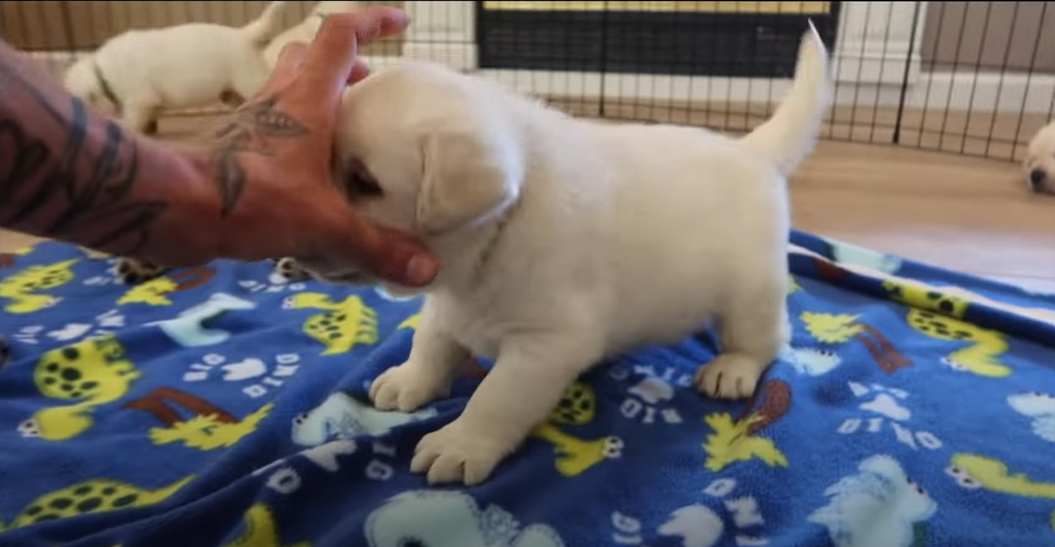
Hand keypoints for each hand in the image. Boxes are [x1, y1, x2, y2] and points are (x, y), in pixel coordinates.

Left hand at [200, 7, 437, 286]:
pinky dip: (300, 137)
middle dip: (348, 69)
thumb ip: (375, 245)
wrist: (172, 209)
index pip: (340, 35)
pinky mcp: (238, 147)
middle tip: (374, 96)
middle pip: (313, 58)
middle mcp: (280, 98)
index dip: (372, 21)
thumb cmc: (249, 198)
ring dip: (321, 100)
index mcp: (307, 98)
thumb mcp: (322, 224)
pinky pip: (276, 126)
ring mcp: (254, 121)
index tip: (401, 22)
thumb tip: (427, 269)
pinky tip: (315, 175)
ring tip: (350, 137)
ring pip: (291, 89)